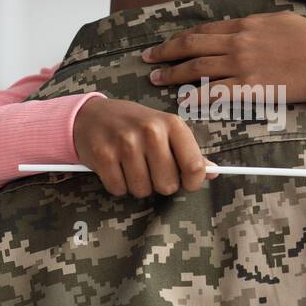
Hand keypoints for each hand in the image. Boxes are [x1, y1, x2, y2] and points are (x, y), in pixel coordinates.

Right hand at [71, 97, 210, 197]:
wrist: (92, 114)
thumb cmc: (134, 124)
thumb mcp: (165, 130)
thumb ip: (189, 152)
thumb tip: (213, 173)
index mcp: (171, 124)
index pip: (194, 166)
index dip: (193, 182)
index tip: (186, 182)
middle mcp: (150, 131)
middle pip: (168, 185)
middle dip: (160, 184)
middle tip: (151, 169)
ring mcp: (125, 143)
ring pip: (143, 190)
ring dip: (138, 185)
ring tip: (132, 167)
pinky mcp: (103, 155)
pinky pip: (119, 189)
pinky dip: (118, 185)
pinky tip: (116, 168)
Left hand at [141, 12, 305, 103]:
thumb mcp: (281, 19)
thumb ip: (256, 23)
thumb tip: (242, 26)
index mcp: (245, 24)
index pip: (203, 30)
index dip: (180, 38)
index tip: (164, 44)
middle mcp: (238, 42)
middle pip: (192, 46)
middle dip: (166, 53)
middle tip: (148, 59)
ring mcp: (243, 65)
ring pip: (198, 68)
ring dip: (173, 74)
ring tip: (157, 79)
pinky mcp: (251, 86)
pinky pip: (216, 92)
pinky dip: (196, 96)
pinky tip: (182, 100)